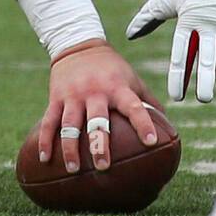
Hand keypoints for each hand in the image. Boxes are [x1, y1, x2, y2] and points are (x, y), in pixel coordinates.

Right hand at [38, 39, 161, 173]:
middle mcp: (95, 91)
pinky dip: (45, 140)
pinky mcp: (56, 97)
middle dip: (99, 143)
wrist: (78, 45)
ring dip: (70, 148)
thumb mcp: (132, 78)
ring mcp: (74, 95)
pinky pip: (49, 121)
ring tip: (73, 170)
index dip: (143, 123)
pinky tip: (45, 159)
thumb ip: (148, 101)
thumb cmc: (112, 68)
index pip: (134, 106)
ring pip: (70, 124)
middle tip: (103, 167)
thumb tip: (170, 128)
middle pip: (97, 119)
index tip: (151, 142)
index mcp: (118, 87)